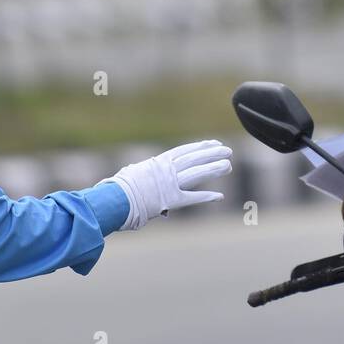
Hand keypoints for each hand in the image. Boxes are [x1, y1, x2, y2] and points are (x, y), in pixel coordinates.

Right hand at [105, 139, 232, 230]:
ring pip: (197, 174)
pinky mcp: (171, 200)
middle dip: (212, 154)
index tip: (212, 144)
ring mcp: (170, 184)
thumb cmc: (119, 187)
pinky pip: (192, 198)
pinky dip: (206, 197)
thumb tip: (147, 171)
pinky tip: (219, 196)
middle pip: (194, 159)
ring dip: (214, 169)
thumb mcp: (133, 172)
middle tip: (227, 151)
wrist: (114, 199)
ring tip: (228, 166)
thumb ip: (145, 171)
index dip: (200, 147)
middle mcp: (166, 170)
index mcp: (158, 162)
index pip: (184, 151)